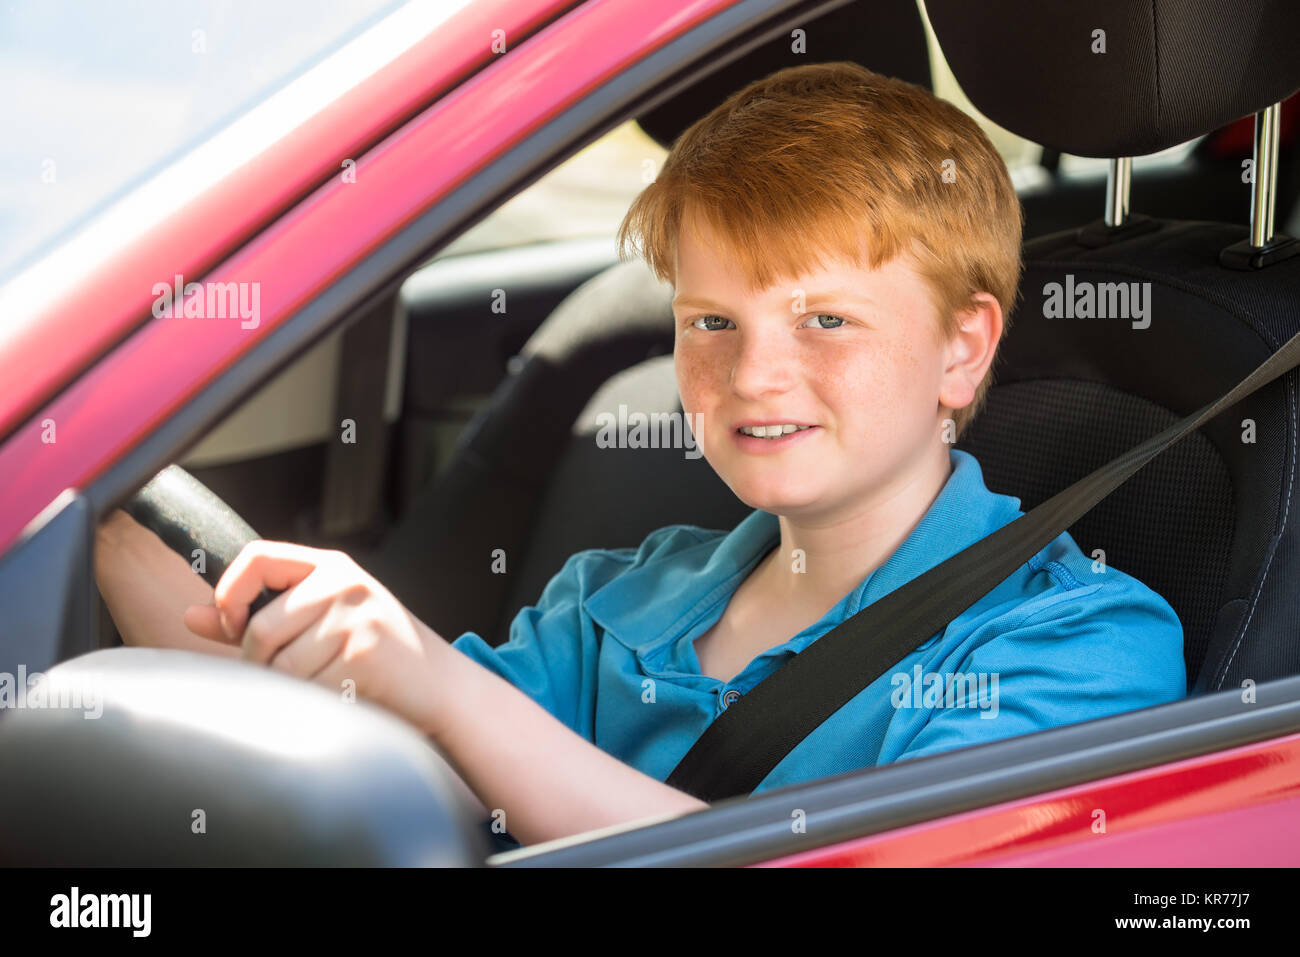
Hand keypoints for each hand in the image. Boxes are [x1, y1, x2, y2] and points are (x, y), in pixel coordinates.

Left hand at [184, 541, 449, 732]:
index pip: (256, 557)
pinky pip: (307, 687)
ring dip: (293, 686)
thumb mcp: (319, 622)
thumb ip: (254, 617)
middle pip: (260, 628)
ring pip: (280, 664)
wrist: (440, 684)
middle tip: (294, 673)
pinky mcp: (363, 651)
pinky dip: (317, 700)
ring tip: (327, 681)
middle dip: (262, 663)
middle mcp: (343, 582)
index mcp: (329, 566)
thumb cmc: (375, 653)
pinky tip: (346, 693)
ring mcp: (355, 615)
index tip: (233, 626)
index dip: (230, 593)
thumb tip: (191, 616)